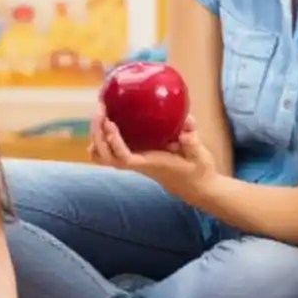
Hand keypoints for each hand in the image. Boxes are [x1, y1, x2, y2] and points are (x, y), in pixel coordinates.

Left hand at [89, 110, 219, 200]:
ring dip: (96, 135)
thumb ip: (193, 142)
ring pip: (102, 156)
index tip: (110, 123)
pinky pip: (108, 152)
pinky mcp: (134, 157)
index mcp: (151, 164)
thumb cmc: (197, 171)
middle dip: (98, 134)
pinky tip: (105, 122)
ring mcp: (133, 162)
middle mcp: (138, 164)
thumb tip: (186, 125)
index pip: (124, 158)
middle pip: (105, 156)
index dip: (113, 142)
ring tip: (100, 112)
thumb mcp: (201, 156)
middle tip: (101, 110)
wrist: (196, 188)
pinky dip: (101, 139)